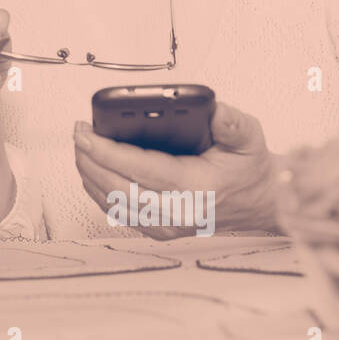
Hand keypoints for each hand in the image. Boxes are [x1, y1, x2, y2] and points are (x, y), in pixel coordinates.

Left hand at [73, 100, 277, 238]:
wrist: (260, 202)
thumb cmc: (249, 168)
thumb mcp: (249, 136)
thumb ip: (231, 122)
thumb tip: (211, 109)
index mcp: (197, 188)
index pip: (142, 170)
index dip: (108, 152)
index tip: (85, 134)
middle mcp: (178, 212)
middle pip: (118, 189)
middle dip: (90, 160)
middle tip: (78, 133)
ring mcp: (167, 226)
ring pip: (114, 204)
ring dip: (90, 174)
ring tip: (82, 146)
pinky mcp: (159, 230)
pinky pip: (119, 212)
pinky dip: (100, 190)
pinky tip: (92, 169)